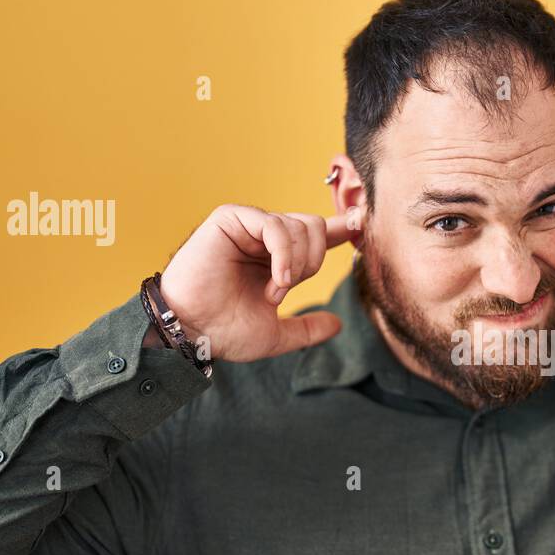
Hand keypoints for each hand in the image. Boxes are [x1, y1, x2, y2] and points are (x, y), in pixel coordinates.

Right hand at [157, 204, 361, 361]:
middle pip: (315, 227)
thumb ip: (306, 329)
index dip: (341, 228)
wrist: (193, 333)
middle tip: (288, 288)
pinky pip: (275, 224)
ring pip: (300, 226)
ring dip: (296, 265)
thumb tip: (337, 325)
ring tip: (274, 291)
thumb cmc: (225, 332)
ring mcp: (248, 226)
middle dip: (314, 262)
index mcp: (277, 259)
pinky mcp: (230, 219)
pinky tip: (276, 280)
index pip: (316, 236)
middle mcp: (265, 239)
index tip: (361, 225)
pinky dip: (284, 253)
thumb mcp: (276, 335)